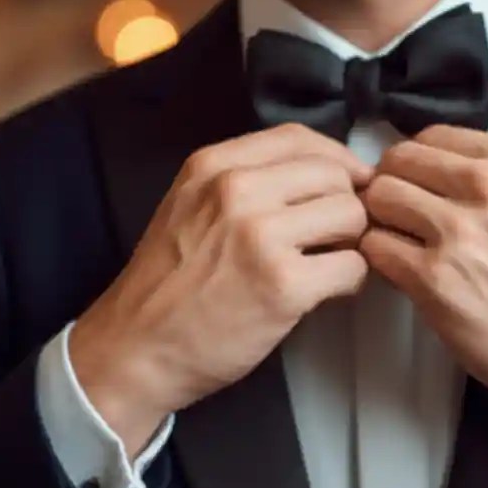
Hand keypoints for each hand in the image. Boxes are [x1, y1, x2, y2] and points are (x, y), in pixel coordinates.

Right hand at [70, 124, 372, 454]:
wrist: (135, 350)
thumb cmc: (167, 285)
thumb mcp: (189, 207)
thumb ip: (243, 183)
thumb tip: (320, 174)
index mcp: (212, 166)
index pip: (298, 137)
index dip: (336, 159)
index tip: (346, 184)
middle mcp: (236, 191)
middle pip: (333, 174)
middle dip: (345, 205)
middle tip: (335, 237)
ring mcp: (261, 237)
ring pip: (350, 215)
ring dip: (351, 242)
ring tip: (328, 263)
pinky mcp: (284, 285)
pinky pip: (352, 266)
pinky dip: (350, 281)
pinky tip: (327, 292)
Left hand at [360, 125, 487, 416]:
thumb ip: (487, 178)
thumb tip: (422, 171)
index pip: (430, 136)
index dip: (414, 164)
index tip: (419, 189)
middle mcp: (485, 185)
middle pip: (396, 162)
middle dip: (390, 189)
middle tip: (400, 219)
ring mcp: (457, 231)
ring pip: (378, 200)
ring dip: (380, 223)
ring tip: (400, 245)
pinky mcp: (433, 277)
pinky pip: (374, 248)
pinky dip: (379, 259)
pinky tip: (401, 273)